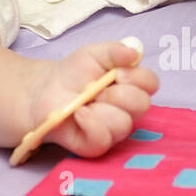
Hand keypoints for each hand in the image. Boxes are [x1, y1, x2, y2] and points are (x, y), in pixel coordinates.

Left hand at [27, 40, 157, 158]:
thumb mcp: (92, 54)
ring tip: (84, 102)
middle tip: (98, 88)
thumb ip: (114, 51)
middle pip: (142, 105)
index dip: (138, 78)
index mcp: (131, 85)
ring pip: (123, 123)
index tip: (118, 73)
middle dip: (119, 94)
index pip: (151, 83)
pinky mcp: (97, 144)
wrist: (45, 91)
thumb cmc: (73, 73)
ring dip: (102, 109)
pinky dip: (91, 124)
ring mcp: (114, 129)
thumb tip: (135, 52)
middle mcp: (127, 109)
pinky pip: (104, 138)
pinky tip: (79, 114)